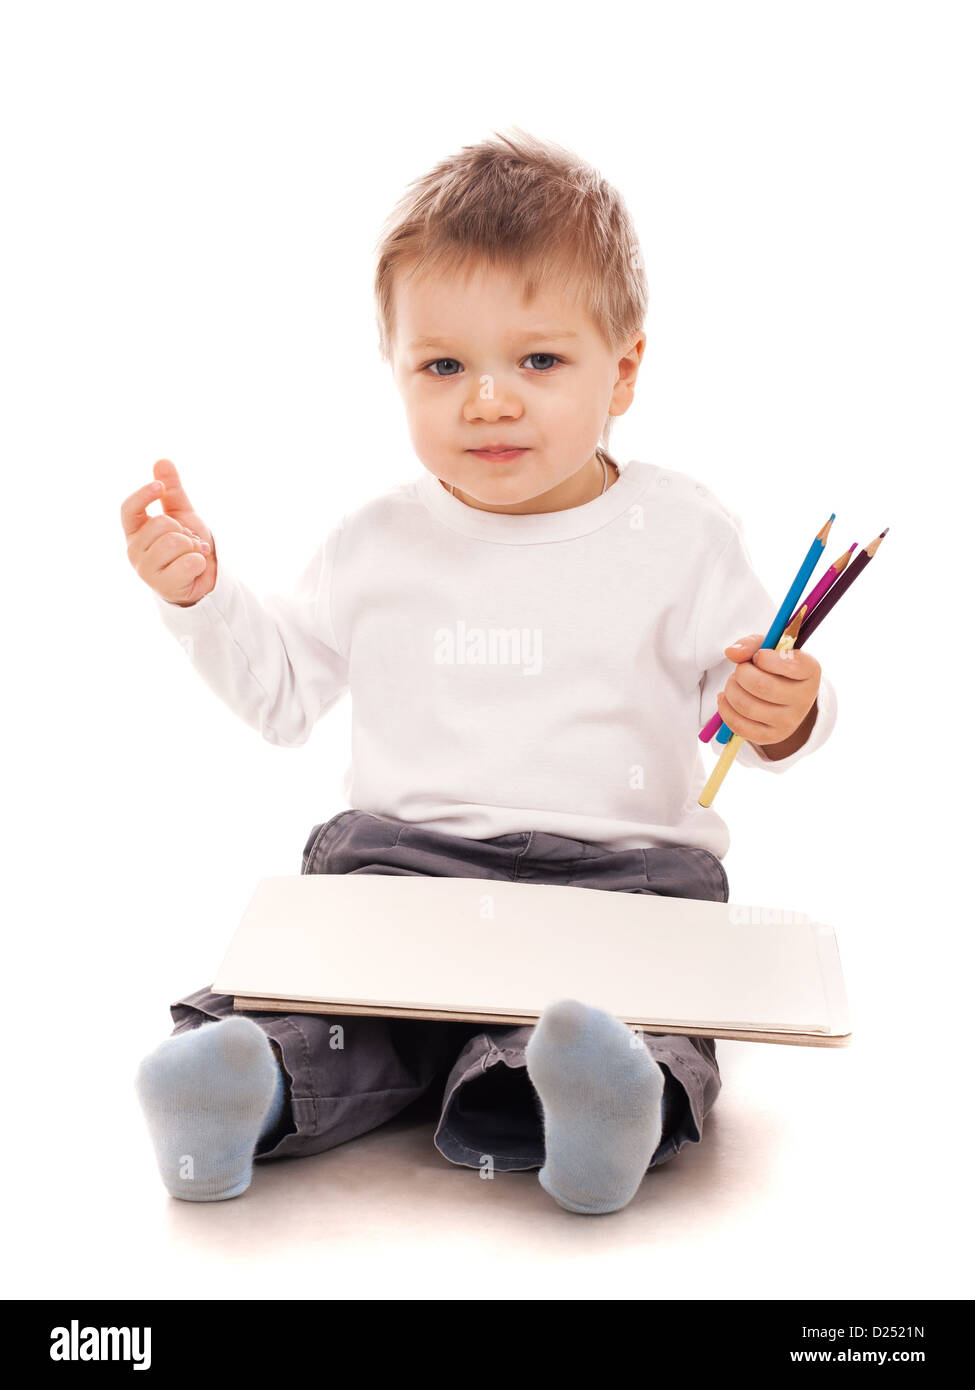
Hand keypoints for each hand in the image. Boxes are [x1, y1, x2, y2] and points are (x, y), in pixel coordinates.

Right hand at [121, 459, 216, 606]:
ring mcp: (146, 570)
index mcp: (135, 531)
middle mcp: (134, 550)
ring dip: (192, 546)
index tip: (159, 487)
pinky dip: (199, 561)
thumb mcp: (180, 514)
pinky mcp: (163, 586)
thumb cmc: (187, 545)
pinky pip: (189, 562)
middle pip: (161, 524)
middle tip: (188, 541)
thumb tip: (161, 461)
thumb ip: (171, 490)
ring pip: (175, 542)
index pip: (129, 510)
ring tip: (191, 554)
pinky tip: (195, 567)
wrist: (205, 577)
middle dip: (183, 530)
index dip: (142, 495)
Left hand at [717, 633, 820, 749]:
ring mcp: (790, 721)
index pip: (791, 664)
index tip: (758, 656)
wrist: (782, 696)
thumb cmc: (774, 666)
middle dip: (741, 673)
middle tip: (740, 670)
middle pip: (762, 686)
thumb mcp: (767, 649)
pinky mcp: (772, 736)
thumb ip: (751, 644)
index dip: (765, 657)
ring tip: (733, 683)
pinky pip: (741, 727)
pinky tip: (725, 698)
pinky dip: (725, 710)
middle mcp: (805, 699)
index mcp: (810, 671)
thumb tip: (732, 652)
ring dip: (731, 690)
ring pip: (748, 706)